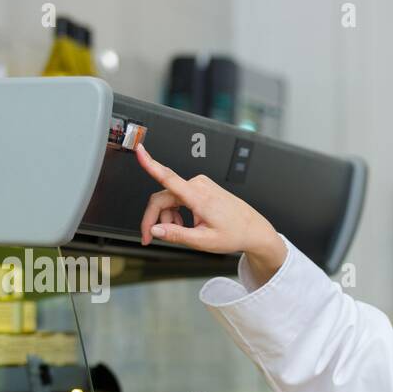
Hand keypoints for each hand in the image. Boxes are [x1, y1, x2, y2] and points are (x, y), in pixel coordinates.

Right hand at [134, 142, 287, 279]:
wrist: (253, 229)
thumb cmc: (234, 234)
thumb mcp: (203, 241)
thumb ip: (176, 235)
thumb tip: (155, 231)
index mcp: (199, 197)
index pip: (168, 177)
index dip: (150, 163)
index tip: (139, 150)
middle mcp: (198, 185)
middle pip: (162, 198)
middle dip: (155, 219)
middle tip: (151, 238)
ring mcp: (200, 184)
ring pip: (170, 199)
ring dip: (169, 217)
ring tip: (182, 232)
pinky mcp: (201, 187)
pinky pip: (179, 197)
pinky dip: (177, 212)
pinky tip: (187, 224)